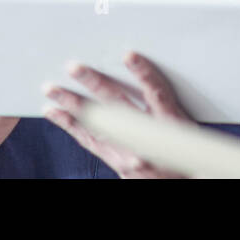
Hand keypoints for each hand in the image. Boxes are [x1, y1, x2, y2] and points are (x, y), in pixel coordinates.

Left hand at [43, 51, 190, 178]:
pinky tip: (55, 112)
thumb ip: (166, 100)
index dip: (144, 74)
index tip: (129, 56)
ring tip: (51, 89)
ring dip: (71, 104)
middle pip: (118, 106)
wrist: (185, 183)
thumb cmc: (186, 153)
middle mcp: (148, 142)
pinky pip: (90, 142)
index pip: (157, 94)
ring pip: (97, 125)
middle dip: (93, 84)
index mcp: (172, 126)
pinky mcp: (119, 164)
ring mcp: (130, 155)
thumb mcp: (188, 124)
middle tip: (74, 67)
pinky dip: (71, 125)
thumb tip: (141, 68)